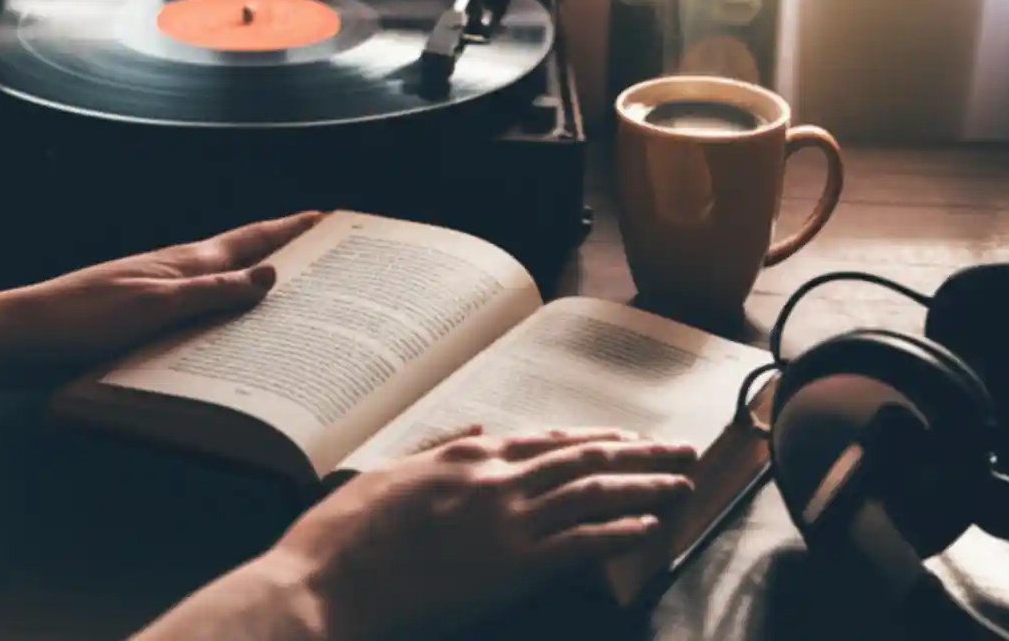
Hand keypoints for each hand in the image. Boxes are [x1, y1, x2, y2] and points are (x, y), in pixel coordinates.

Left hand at [0, 210, 321, 368]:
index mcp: (187, 262)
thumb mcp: (154, 307)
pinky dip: (232, 312)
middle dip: (289, 253)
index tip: (328, 218)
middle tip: (330, 256)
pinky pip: (206, 309)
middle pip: (246, 257)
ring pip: (227, 283)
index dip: (291, 229)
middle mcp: (180, 272)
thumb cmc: (82, 320)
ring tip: (299, 295)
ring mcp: (163, 292)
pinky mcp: (147, 317)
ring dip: (263, 285)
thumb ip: (213, 292)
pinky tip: (238, 333)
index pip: (252, 239)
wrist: (20, 335)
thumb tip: (274, 276)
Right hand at [258, 428, 697, 639]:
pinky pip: (580, 543)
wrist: (326, 580)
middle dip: (639, 452)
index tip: (628, 437)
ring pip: (593, 493)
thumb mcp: (393, 473)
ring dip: (644, 486)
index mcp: (467, 456)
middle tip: (682, 448)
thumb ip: (443, 448)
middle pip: (584, 458)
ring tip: (682, 483)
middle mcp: (496, 478)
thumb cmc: (347, 532)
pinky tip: (649, 529)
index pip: (548, 441)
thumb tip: (482, 429)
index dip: (596, 438)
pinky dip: (619, 532)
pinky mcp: (511, 567)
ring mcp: (506, 521)